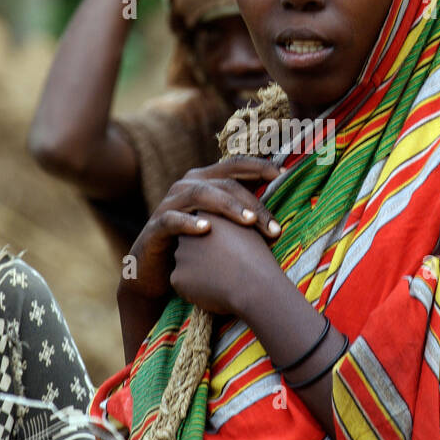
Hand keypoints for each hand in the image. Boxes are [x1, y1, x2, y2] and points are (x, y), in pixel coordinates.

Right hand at [123, 157, 280, 301]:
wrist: (158, 275)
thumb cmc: (197, 248)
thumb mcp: (223, 227)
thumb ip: (244, 212)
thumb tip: (282, 207)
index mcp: (205, 180)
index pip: (234, 165)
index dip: (259, 166)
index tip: (284, 176)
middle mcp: (187, 186)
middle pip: (224, 183)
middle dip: (253, 203)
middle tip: (274, 228)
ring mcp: (169, 204)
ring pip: (200, 194)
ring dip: (227, 206)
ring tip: (249, 221)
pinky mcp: (155, 227)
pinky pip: (171, 219)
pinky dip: (189, 222)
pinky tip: (206, 230)